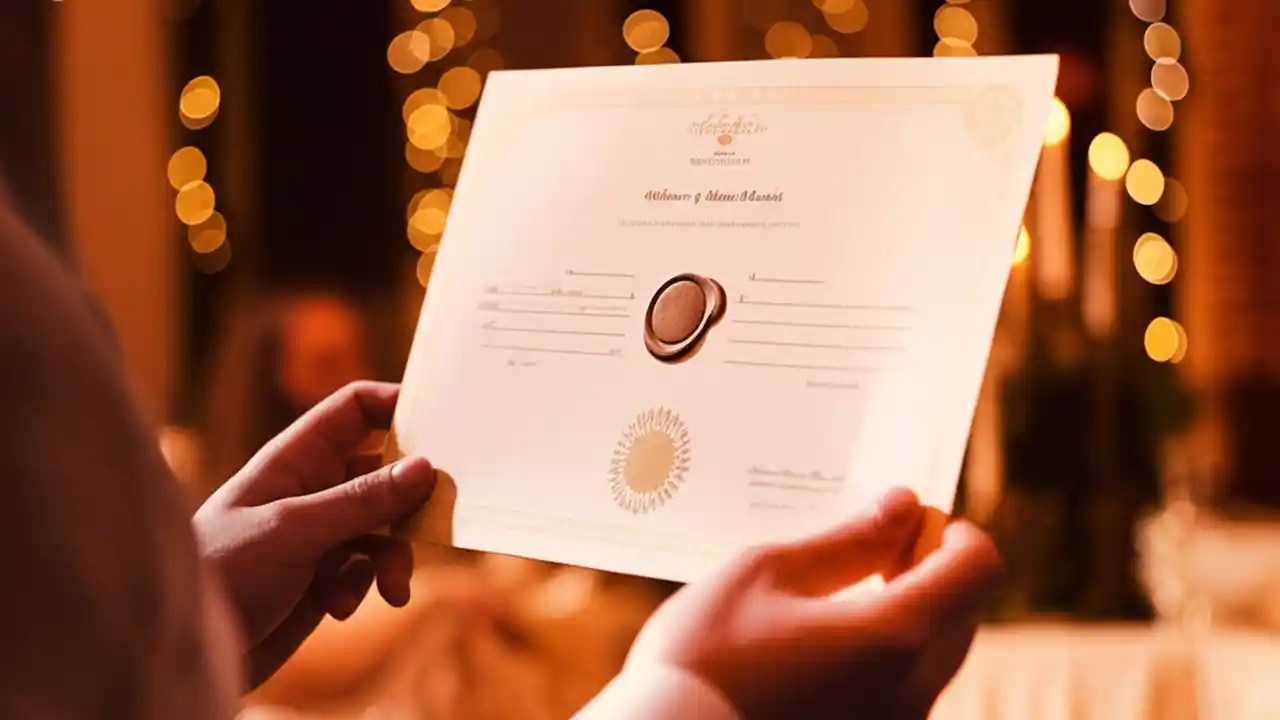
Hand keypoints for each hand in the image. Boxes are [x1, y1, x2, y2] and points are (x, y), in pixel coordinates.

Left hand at [193, 381, 435, 686]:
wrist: (183, 648)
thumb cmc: (220, 573)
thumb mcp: (294, 530)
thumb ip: (361, 500)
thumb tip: (425, 468)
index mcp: (296, 460)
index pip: (353, 410)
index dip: (396, 405)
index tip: (443, 421)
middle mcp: (311, 490)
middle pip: (382, 471)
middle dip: (410, 498)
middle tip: (438, 515)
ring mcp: (318, 534)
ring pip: (383, 526)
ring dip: (394, 555)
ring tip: (391, 586)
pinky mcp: (323, 577)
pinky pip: (368, 568)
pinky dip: (367, 585)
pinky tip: (345, 606)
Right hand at [625, 489, 1000, 719]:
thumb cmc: (703, 657)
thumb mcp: (767, 575)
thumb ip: (847, 541)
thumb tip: (904, 507)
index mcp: (896, 638)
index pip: (979, 568)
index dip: (950, 531)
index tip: (899, 523)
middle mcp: (912, 693)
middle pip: (963, 612)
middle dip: (926, 571)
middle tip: (859, 551)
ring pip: (932, 654)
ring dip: (901, 612)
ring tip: (826, 597)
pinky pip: (900, 690)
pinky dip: (879, 654)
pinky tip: (812, 644)